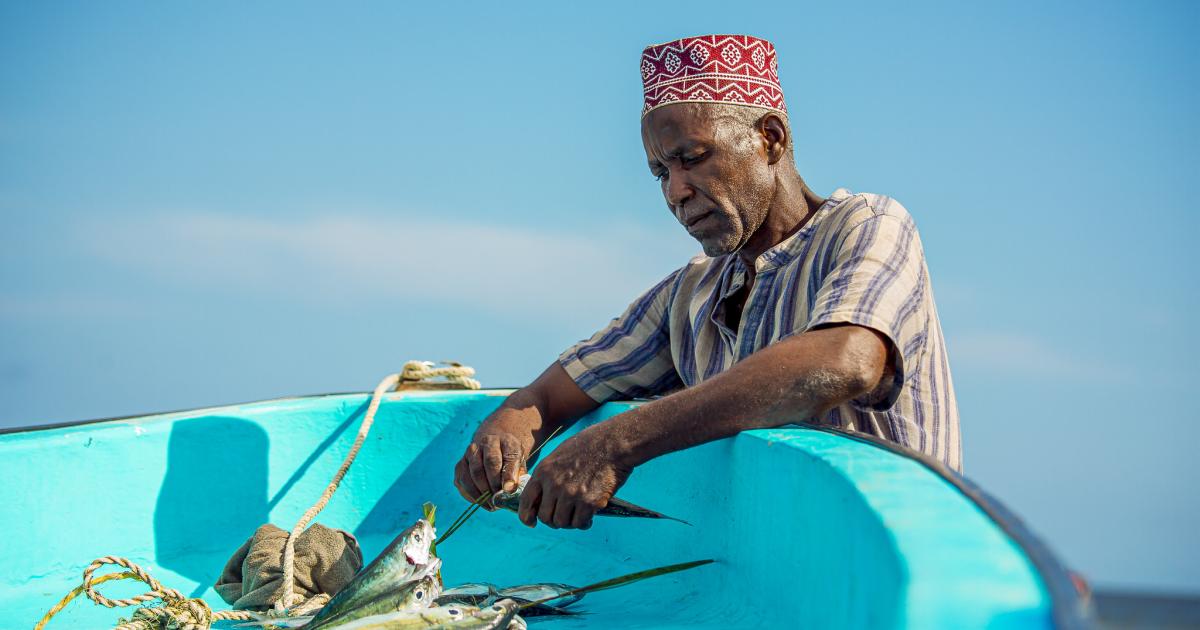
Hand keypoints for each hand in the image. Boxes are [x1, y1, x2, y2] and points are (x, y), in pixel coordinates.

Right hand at [454, 424, 533, 507]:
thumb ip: (518, 476)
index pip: (509, 457)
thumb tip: (510, 491)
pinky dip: (471, 495)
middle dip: (494, 484)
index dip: (509, 475)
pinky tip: (482, 502)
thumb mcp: (520, 464)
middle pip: (489, 463)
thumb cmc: (510, 460)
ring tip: (491, 505)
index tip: (509, 490)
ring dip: (482, 492)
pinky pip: (462, 482)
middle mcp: (486, 443)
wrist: (494, 448)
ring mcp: (470, 453)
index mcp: (506, 441)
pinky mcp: (460, 465)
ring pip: (473, 473)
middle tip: (499, 500)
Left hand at [518, 425, 632, 529]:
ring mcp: (571, 495)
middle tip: (564, 518)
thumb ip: (548, 476)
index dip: (526, 516)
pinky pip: (580, 523)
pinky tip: (589, 518)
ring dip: (569, 523)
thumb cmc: (588, 446)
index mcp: (543, 472)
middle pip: (545, 517)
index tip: (532, 522)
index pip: (526, 501)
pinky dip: (584, 523)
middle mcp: (554, 485)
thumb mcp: (559, 456)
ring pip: (562, 523)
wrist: (612, 444)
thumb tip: (544, 497)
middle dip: (553, 521)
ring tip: (578, 516)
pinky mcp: (589, 502)